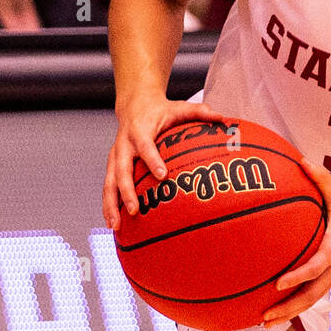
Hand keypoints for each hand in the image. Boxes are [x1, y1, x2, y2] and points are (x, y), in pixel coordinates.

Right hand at [102, 97, 236, 228]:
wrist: (134, 104)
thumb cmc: (161, 110)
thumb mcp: (179, 107)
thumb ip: (199, 112)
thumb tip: (221, 117)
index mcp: (140, 131)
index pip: (145, 146)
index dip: (152, 159)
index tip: (162, 176)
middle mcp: (124, 144)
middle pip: (121, 169)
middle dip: (126, 191)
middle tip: (135, 210)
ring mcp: (115, 156)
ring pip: (109, 182)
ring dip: (111, 205)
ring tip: (116, 226)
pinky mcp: (112, 165)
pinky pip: (109, 186)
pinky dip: (109, 206)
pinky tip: (113, 225)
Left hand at [260, 159, 330, 327]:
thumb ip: (320, 179)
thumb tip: (301, 161)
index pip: (316, 266)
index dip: (298, 276)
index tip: (278, 283)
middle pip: (311, 295)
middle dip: (288, 308)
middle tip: (265, 316)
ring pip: (310, 301)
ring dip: (289, 313)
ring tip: (265, 322)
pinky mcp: (330, 279)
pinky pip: (311, 296)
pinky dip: (294, 307)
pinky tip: (276, 313)